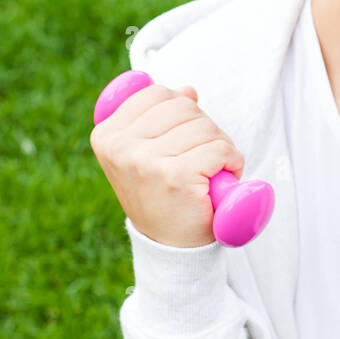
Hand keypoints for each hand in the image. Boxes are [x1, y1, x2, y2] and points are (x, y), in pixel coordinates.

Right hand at [89, 83, 245, 247]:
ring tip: (208, 173)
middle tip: (199, 160)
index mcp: (107, 135)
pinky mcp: (176, 176)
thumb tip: (187, 89)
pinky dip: (232, 161)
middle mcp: (120, 146)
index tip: (179, 142)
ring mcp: (145, 161)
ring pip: (205, 126)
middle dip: (204, 129)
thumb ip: (162, 118)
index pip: (158, 93)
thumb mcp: (151, 153)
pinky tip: (221, 180)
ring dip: (220, 147)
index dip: (182, 112)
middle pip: (184, 106)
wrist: (171, 248)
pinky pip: (220, 149)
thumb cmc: (164, 196)